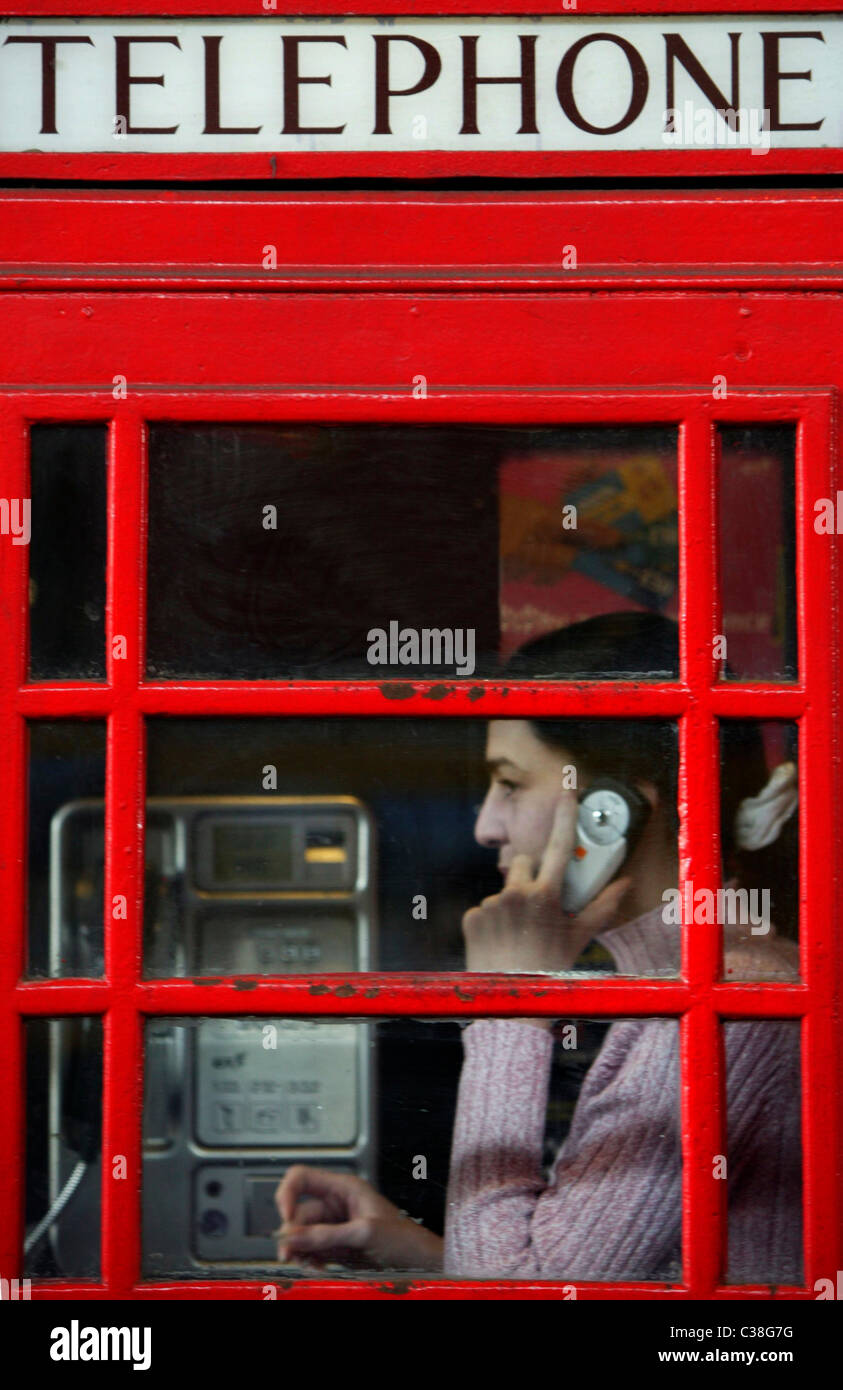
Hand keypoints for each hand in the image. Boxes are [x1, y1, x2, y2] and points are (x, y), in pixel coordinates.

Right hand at [275, 1165, 443, 1271]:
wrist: (422, 1265)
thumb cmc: (405, 1240)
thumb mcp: (364, 1233)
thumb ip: (326, 1235)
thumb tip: (291, 1236)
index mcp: (344, 1187)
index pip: (302, 1179)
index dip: (287, 1194)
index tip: (284, 1218)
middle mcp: (337, 1204)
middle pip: (299, 1213)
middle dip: (293, 1234)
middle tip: (291, 1256)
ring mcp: (336, 1227)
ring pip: (303, 1235)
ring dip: (300, 1251)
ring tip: (309, 1266)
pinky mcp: (337, 1248)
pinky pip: (313, 1251)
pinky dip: (310, 1261)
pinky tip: (317, 1269)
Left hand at [462, 795, 632, 978]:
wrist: (513, 1003)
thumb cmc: (550, 969)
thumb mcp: (579, 938)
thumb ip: (602, 907)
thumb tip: (626, 883)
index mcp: (546, 896)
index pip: (560, 847)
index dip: (565, 817)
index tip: (567, 793)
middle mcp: (516, 894)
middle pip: (524, 863)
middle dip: (532, 875)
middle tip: (539, 901)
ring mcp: (490, 905)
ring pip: (504, 889)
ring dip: (512, 901)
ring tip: (520, 932)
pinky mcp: (471, 917)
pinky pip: (484, 909)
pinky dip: (493, 920)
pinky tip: (501, 941)